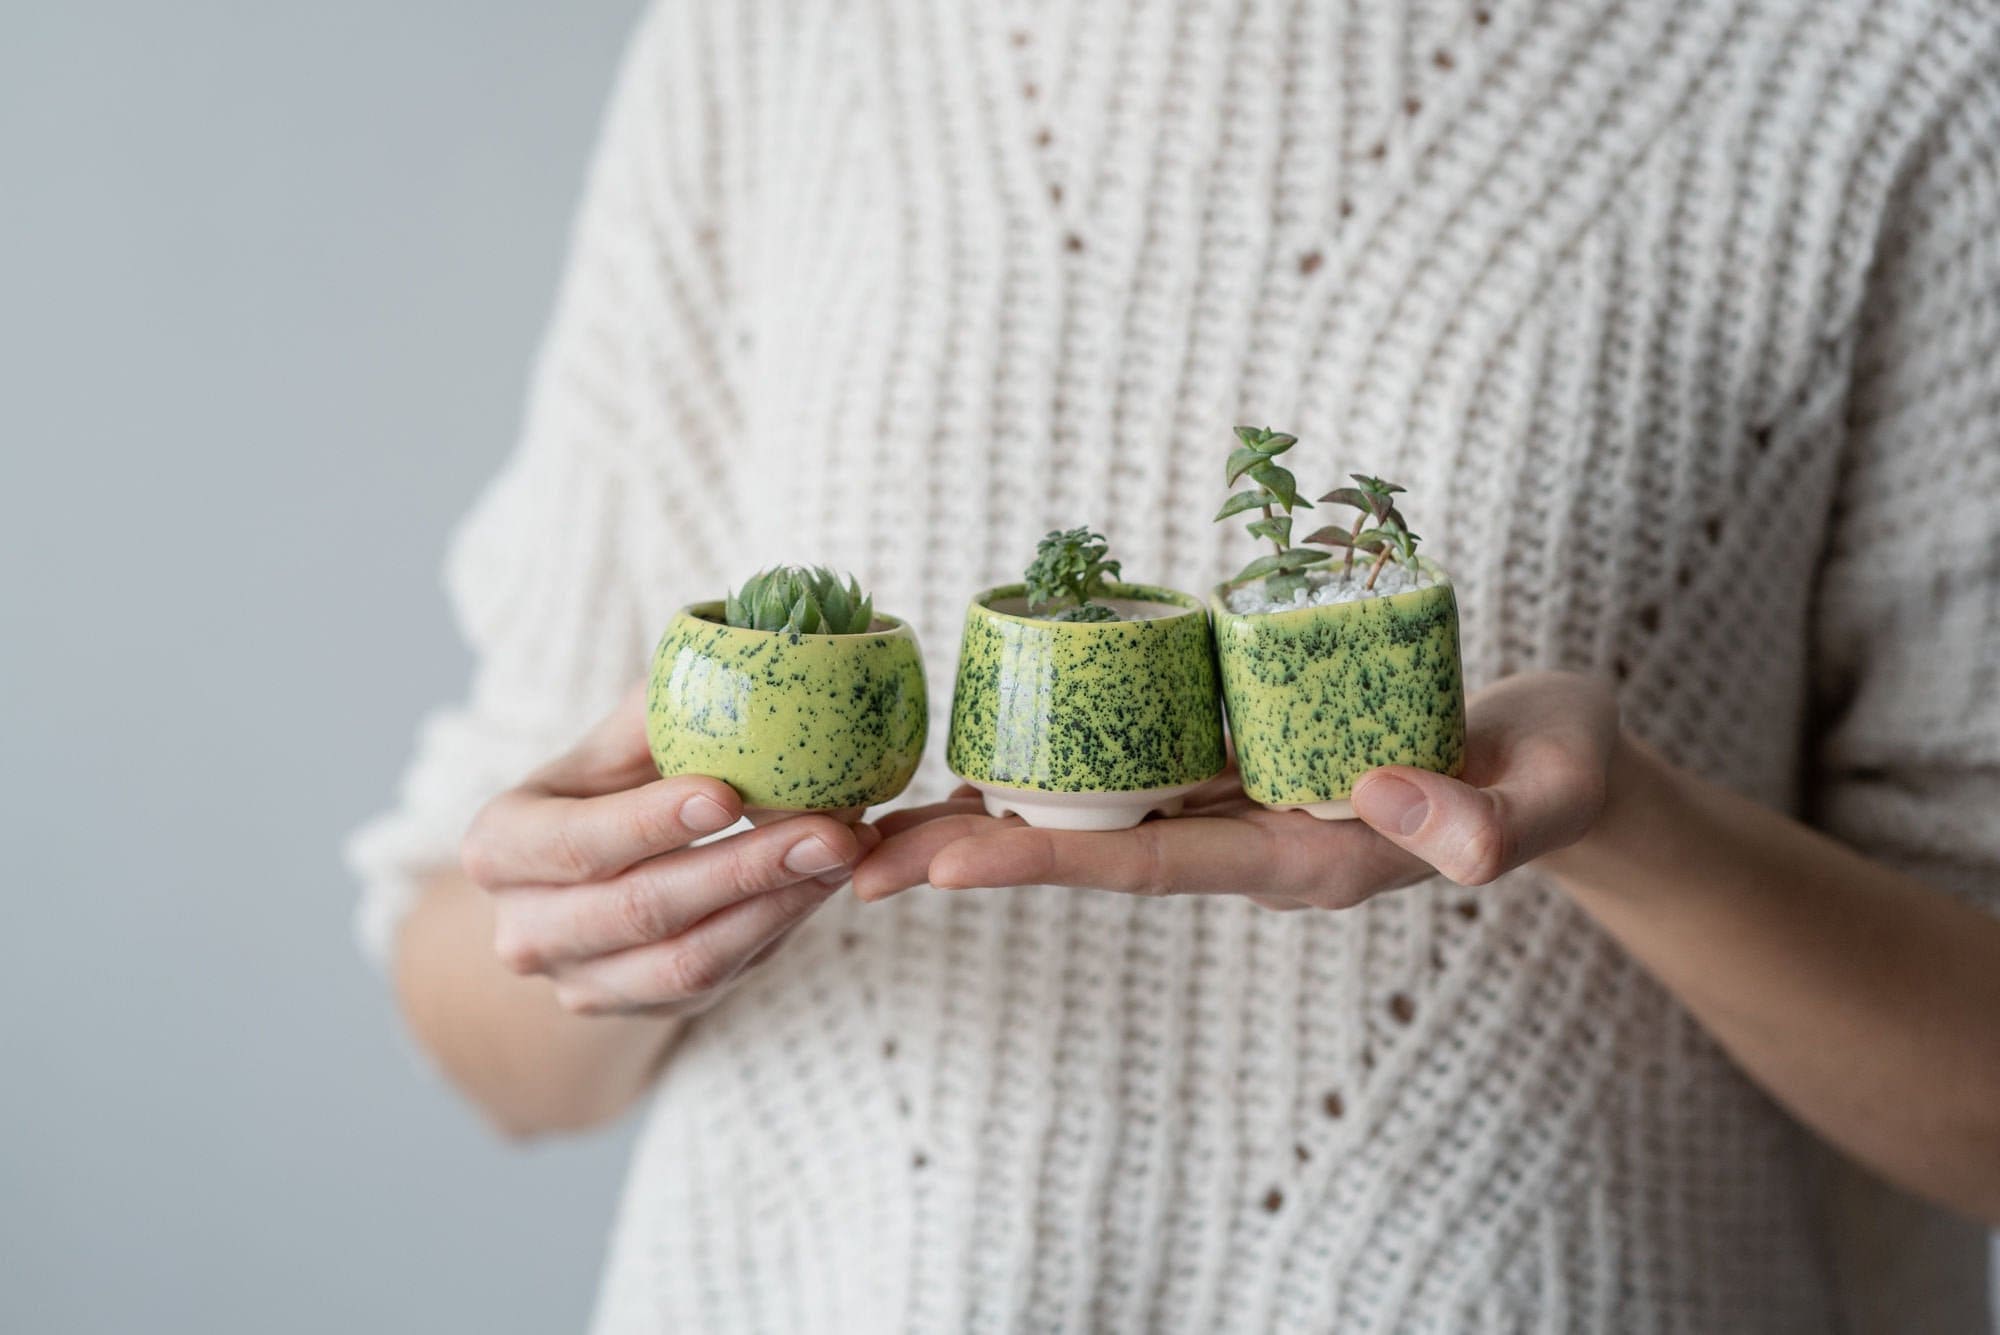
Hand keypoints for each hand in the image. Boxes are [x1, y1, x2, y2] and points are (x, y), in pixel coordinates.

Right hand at [460, 686, 878, 1014]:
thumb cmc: (607, 790)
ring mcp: (582, 983)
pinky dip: (779, 929)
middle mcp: (526, 930)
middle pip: (641, 908)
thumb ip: (655, 712)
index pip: (575, 842)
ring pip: (688, 960)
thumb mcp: (610, 747)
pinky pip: (720, 979)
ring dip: (778, 904)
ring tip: (846, 851)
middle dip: (744, 867)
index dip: (650, 823)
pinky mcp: (641, 1011)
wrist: (584, 884)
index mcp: (500, 847)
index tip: (727, 793)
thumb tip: (735, 659)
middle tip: (831, 828)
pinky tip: (827, 882)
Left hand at [852, 671, 1616, 908]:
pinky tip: (985, 747)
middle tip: (846, 861)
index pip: (1155, 867)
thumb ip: (1488, 818)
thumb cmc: (1559, 770)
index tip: (943, 859)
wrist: (1560, 757)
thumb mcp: (1551, 788)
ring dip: (990, 814)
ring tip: (873, 817)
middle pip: (1094, 852)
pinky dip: (1057, 761)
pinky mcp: (1243, 764)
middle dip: (974, 854)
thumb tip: (1388, 802)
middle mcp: (1251, 842)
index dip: (1046, 857)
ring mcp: (1242, 806)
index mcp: (1304, 859)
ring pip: (1100, 814)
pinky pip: (1135, 769)